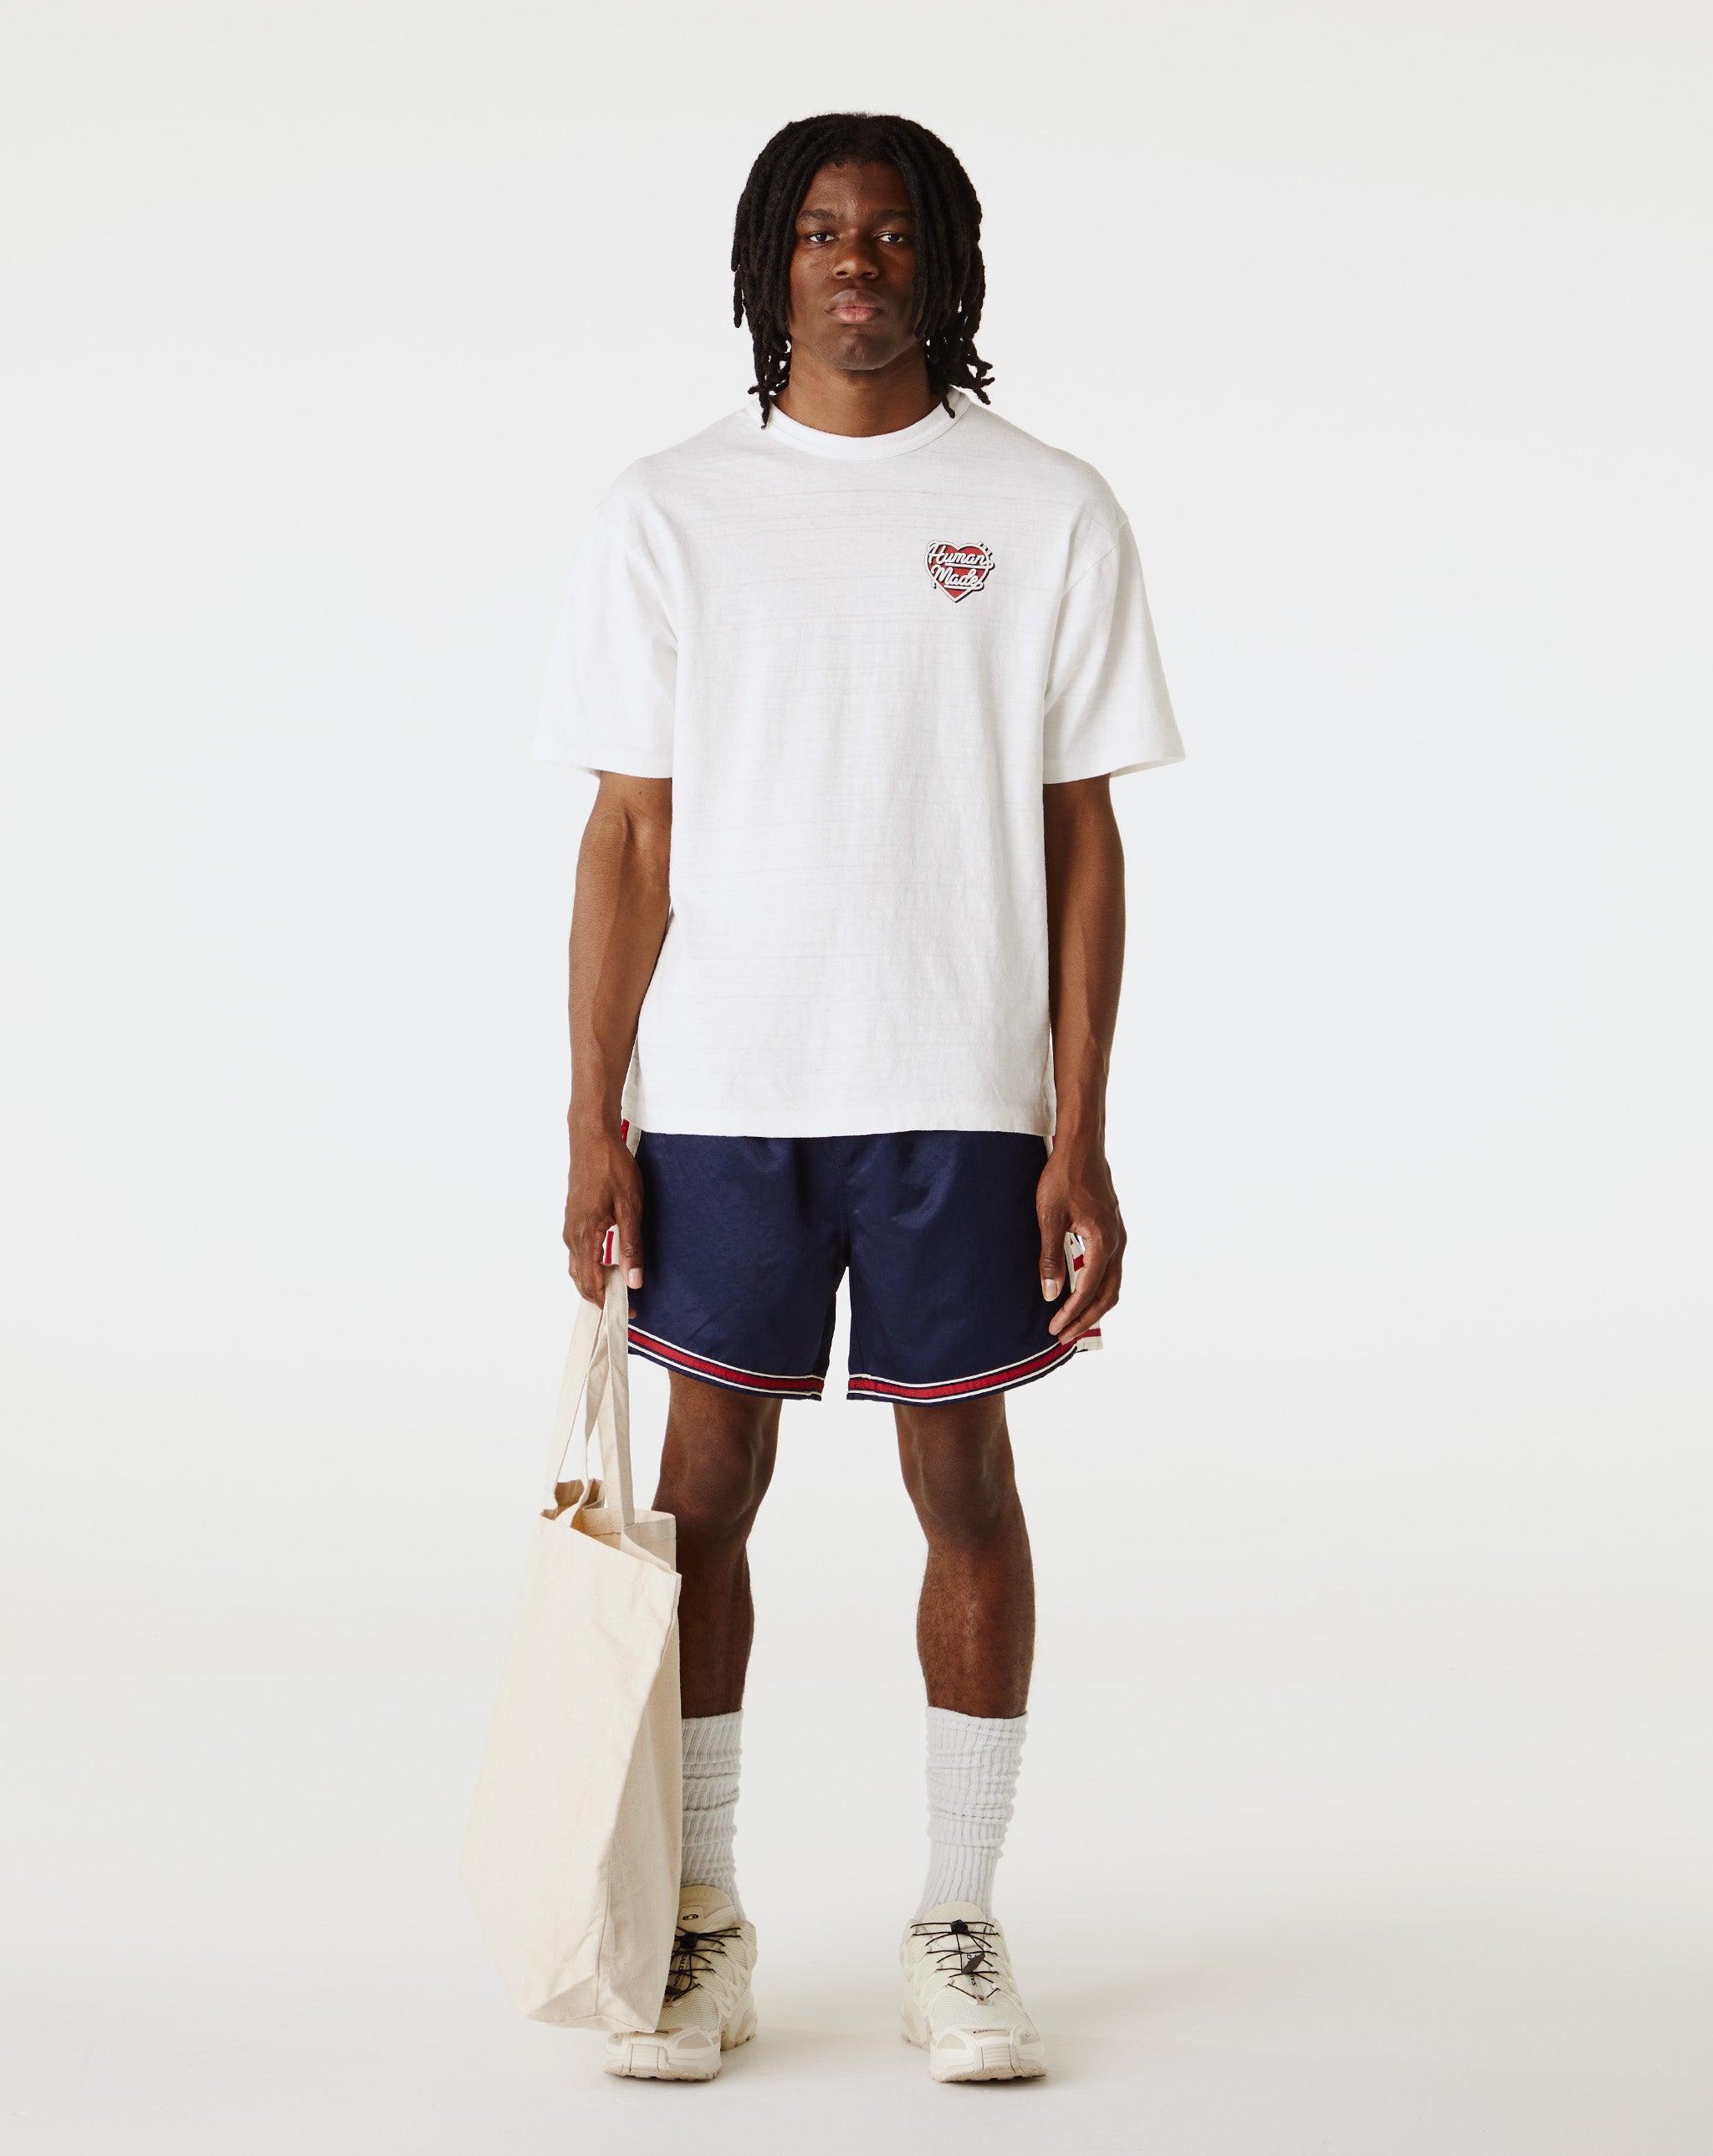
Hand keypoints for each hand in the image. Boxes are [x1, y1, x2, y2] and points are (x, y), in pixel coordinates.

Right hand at [563, 1123, 643, 1305]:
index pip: (593, 1283)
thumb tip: (633, 1280)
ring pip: (577, 1268)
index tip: (629, 1313)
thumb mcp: (630, 1208)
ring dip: (595, 1283)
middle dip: (602, 1298)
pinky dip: (590, 1267)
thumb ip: (631, 1246)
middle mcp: (572, 1236)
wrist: (592, 1139)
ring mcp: (570, 1227)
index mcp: (585, 1236)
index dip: (610, 1302)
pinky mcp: (573, 1219)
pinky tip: (608, 1264)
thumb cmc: (612, 1168)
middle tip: (626, 1307)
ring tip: (619, 1289)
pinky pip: (578, 1253)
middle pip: (581, 1281)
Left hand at [1036, 1139, 1125, 1341]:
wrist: (1081, 1148)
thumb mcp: (1049, 1218)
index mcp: (1103, 1242)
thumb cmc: (1063, 1178)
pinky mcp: (1112, 1231)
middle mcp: (1116, 1243)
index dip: (1072, 1313)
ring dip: (1093, 1305)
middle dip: (1086, 1318)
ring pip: (1111, 1283)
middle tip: (1063, 1336)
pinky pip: (1110, 1269)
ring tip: (1071, 1321)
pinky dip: (1097, 1287)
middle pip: (1107, 1294)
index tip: (1054, 1329)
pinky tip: (1079, 1290)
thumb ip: (1051, 1257)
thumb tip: (1051, 1294)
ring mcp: (1117, 1237)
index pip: (1089, 1289)